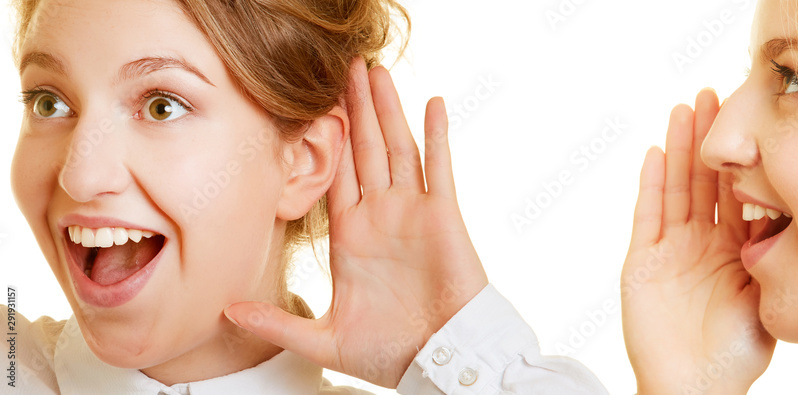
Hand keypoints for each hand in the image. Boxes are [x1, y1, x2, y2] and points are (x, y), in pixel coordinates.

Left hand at [225, 58, 488, 386]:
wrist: (439, 360)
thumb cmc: (391, 352)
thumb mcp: (324, 337)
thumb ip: (276, 322)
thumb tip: (226, 311)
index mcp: (351, 235)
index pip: (336, 174)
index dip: (326, 139)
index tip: (313, 104)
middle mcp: (380, 216)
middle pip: (365, 149)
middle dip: (355, 108)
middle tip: (346, 67)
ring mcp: (412, 212)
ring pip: (397, 147)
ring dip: (387, 109)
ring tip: (376, 71)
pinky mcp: (443, 216)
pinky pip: (439, 167)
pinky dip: (437, 135)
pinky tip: (432, 103)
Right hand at [621, 89, 774, 393]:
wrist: (696, 386)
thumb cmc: (736, 354)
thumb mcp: (767, 298)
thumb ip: (772, 257)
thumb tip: (787, 211)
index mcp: (735, 250)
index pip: (737, 192)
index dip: (741, 156)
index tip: (750, 118)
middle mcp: (702, 244)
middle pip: (704, 181)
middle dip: (708, 139)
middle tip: (713, 94)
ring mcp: (671, 250)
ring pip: (676, 189)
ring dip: (678, 149)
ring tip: (683, 109)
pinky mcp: (642, 261)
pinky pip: (647, 216)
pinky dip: (650, 185)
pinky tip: (654, 153)